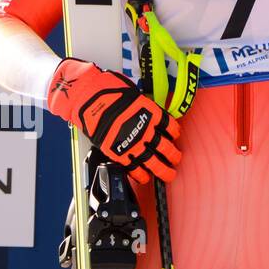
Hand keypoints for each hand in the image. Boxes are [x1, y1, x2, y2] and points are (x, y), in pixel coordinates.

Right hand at [47, 58, 180, 184]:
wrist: (92, 99)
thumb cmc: (110, 91)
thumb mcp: (134, 94)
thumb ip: (141, 106)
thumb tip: (143, 108)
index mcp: (153, 113)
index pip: (169, 126)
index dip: (174, 132)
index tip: (175, 135)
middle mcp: (146, 130)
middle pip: (165, 147)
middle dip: (173, 156)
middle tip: (176, 160)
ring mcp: (133, 142)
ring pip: (153, 160)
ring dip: (162, 169)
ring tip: (168, 175)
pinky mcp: (119, 152)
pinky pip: (133, 166)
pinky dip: (140, 174)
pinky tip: (145, 178)